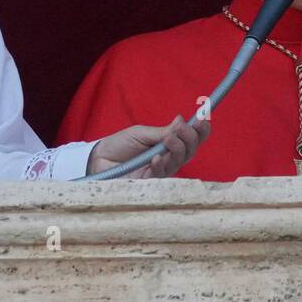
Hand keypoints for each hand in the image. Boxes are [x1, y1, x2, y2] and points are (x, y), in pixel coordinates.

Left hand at [86, 115, 210, 177]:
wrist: (99, 159)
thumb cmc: (120, 145)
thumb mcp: (142, 133)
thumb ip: (163, 131)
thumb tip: (183, 120)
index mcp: (168, 145)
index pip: (191, 140)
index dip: (200, 131)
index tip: (203, 119)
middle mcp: (168, 158)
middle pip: (190, 151)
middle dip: (191, 138)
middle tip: (183, 128)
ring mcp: (160, 171)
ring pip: (180, 161)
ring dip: (178, 148)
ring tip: (168, 139)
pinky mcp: (150, 182)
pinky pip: (163, 174)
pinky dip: (162, 164)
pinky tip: (156, 158)